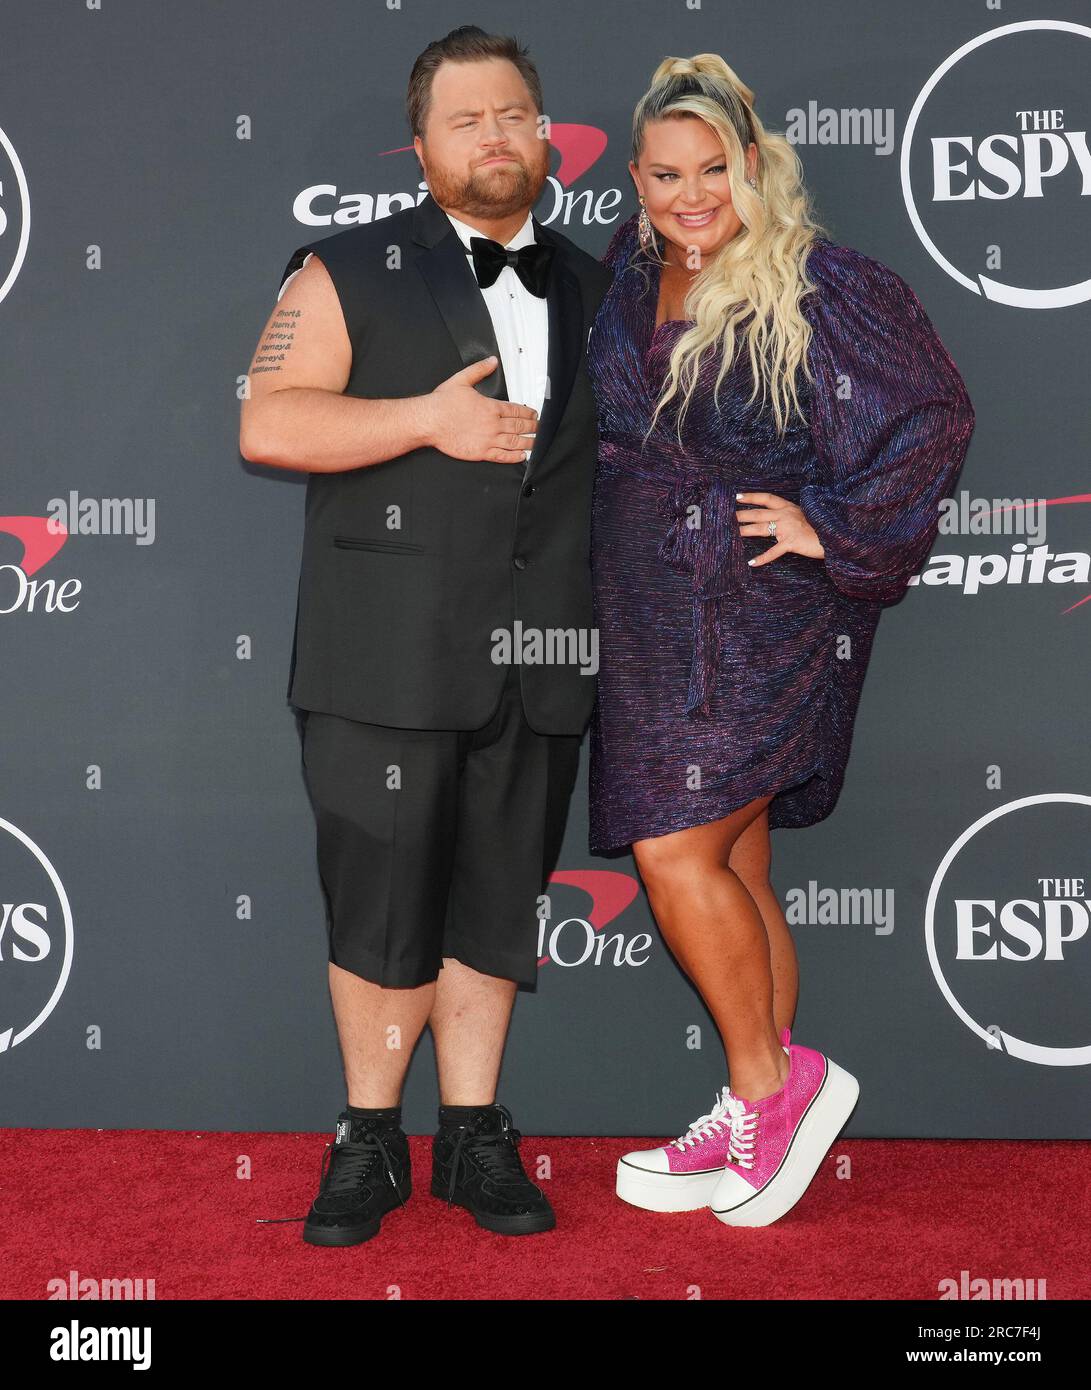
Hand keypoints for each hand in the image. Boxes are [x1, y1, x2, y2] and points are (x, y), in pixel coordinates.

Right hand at [423, 357, 537, 462]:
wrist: (429, 421)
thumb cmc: (442, 403)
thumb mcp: (461, 380)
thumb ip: (479, 370)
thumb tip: (492, 361)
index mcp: (490, 407)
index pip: (516, 410)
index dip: (528, 413)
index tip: (534, 415)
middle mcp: (493, 424)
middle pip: (519, 426)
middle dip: (533, 427)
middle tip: (540, 428)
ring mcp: (488, 440)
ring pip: (515, 442)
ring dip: (528, 443)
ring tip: (536, 443)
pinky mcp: (480, 453)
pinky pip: (502, 456)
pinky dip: (514, 457)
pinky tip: (521, 456)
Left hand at [735, 491, 824, 565]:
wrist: (835, 534)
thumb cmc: (821, 526)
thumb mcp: (805, 514)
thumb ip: (790, 515)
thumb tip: (775, 518)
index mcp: (789, 507)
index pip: (766, 498)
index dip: (751, 497)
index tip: (736, 497)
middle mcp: (786, 515)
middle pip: (758, 513)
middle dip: (741, 515)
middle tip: (726, 517)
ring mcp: (788, 528)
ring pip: (762, 528)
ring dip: (745, 531)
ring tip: (731, 534)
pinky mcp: (792, 542)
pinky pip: (774, 552)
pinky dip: (762, 558)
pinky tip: (752, 563)